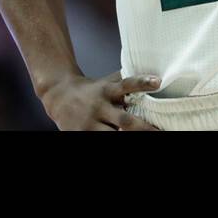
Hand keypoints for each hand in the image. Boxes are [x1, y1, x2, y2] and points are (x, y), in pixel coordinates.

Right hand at [41, 71, 162, 130]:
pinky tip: (122, 139)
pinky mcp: (81, 134)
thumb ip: (125, 81)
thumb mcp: (106, 82)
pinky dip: (109, 140)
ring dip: (126, 136)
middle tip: (159, 131)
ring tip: (145, 137)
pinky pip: (99, 140)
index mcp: (107, 90)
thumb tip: (154, 77)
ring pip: (112, 135)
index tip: (158, 82)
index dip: (142, 83)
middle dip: (143, 128)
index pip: (126, 84)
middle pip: (124, 120)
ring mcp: (89, 123)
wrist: (58, 94)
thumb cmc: (90, 90)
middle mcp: (99, 106)